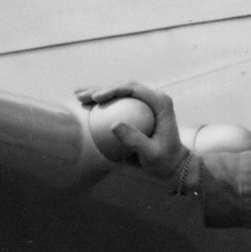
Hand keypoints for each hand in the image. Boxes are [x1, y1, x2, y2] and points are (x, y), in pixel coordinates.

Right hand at [72, 81, 189, 184]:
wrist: (172, 164)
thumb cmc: (164, 160)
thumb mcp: (151, 153)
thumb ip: (134, 140)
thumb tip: (113, 125)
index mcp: (160, 102)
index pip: (133, 89)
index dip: (112, 89)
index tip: (96, 97)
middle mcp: (153, 98)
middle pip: (123, 87)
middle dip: (100, 88)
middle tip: (82, 96)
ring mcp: (145, 103)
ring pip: (119, 92)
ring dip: (98, 92)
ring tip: (78, 95)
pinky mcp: (138, 110)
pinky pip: (118, 103)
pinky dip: (102, 103)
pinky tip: (86, 104)